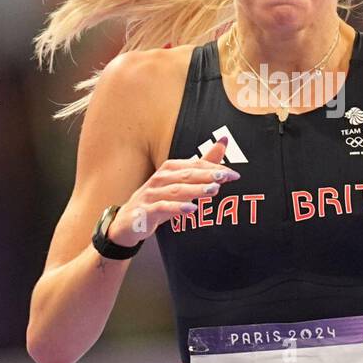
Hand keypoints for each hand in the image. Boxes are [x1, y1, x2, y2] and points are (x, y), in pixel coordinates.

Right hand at [108, 137, 240, 245]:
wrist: (128, 222)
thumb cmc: (159, 199)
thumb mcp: (180, 182)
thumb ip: (202, 164)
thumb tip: (224, 140)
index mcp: (169, 169)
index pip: (194, 165)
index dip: (214, 168)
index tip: (233, 174)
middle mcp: (159, 179)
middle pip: (186, 175)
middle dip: (207, 175)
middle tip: (226, 176)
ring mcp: (151, 194)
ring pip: (175, 190)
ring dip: (195, 189)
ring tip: (214, 190)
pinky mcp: (145, 211)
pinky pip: (162, 208)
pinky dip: (177, 208)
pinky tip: (192, 209)